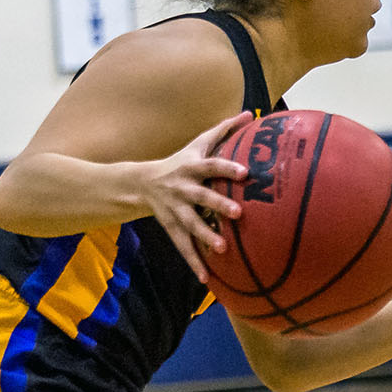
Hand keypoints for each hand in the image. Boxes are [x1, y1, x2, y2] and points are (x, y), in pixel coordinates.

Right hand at [141, 113, 252, 283]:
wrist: (142, 183)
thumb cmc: (181, 161)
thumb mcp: (198, 143)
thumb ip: (224, 130)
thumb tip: (249, 113)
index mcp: (192, 167)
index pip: (211, 165)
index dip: (226, 168)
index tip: (245, 172)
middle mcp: (183, 188)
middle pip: (201, 196)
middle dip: (218, 204)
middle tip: (238, 213)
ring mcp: (175, 210)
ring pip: (190, 224)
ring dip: (205, 236)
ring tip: (223, 248)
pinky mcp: (171, 227)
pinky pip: (183, 247)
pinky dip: (194, 263)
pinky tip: (206, 278)